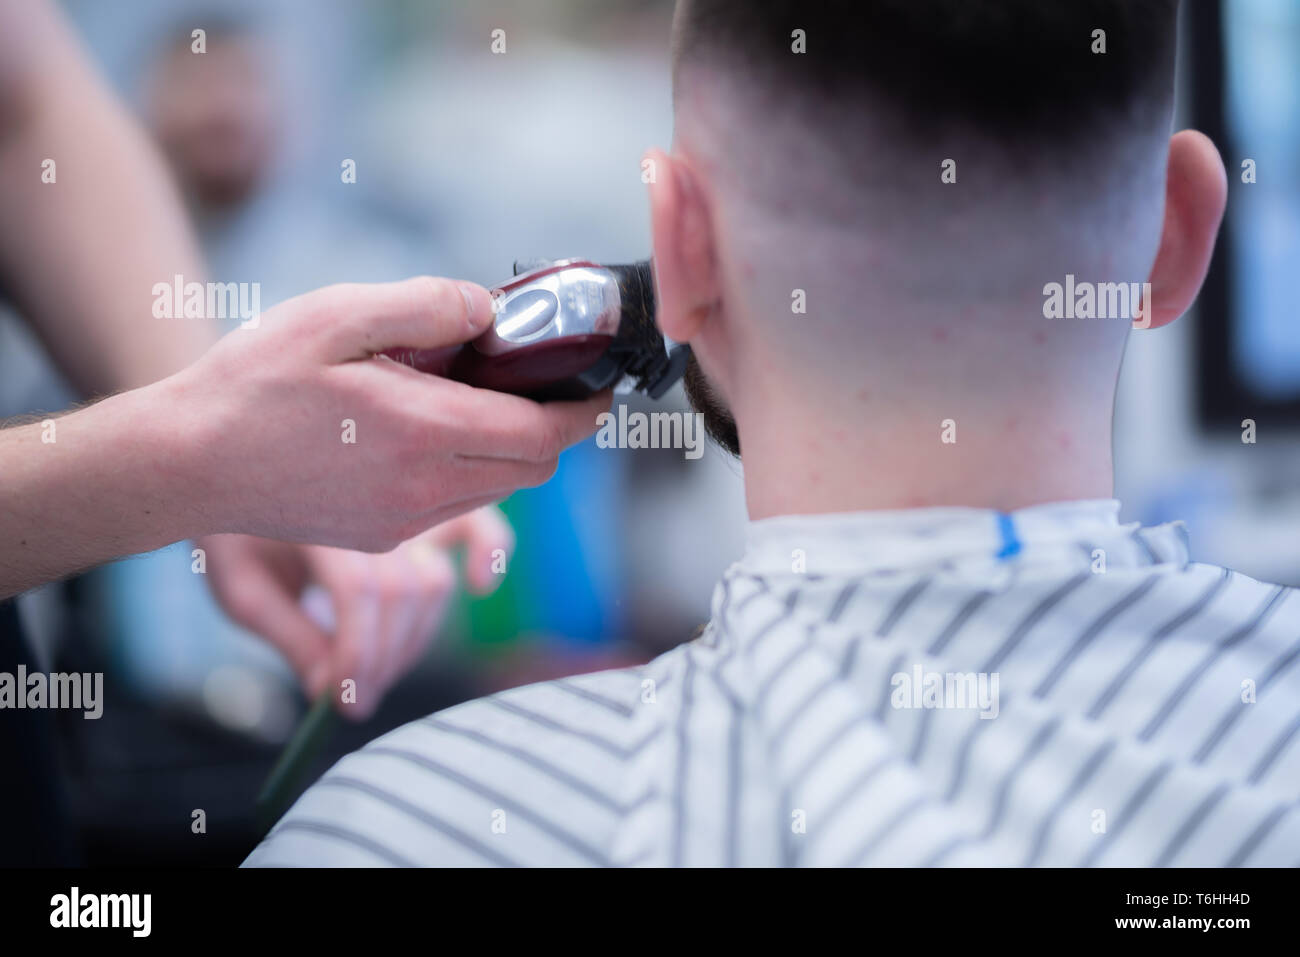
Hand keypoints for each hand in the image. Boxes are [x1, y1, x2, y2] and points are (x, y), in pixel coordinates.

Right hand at [154, 276, 608, 550]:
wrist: (189, 464)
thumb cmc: (255, 382)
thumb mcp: (337, 315)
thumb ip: (427, 306)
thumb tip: (490, 314)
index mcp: (421, 432)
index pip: (543, 436)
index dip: (584, 413)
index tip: (600, 390)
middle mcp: (423, 490)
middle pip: (533, 471)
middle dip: (554, 432)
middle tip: (543, 387)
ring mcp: (404, 524)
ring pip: (498, 493)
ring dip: (511, 453)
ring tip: (481, 402)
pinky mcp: (383, 540)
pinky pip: (454, 509)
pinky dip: (469, 473)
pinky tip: (431, 435)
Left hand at [198, 506, 513, 718]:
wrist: (245, 466)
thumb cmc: (240, 531)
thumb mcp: (241, 586)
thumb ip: (290, 637)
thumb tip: (333, 691)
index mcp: (315, 507)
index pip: (360, 589)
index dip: (358, 655)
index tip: (345, 704)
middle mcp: (370, 496)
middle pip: (402, 595)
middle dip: (381, 659)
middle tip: (352, 697)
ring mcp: (406, 498)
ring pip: (436, 582)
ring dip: (412, 641)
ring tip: (374, 667)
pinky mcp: (433, 504)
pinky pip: (481, 526)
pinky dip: (491, 554)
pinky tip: (480, 584)